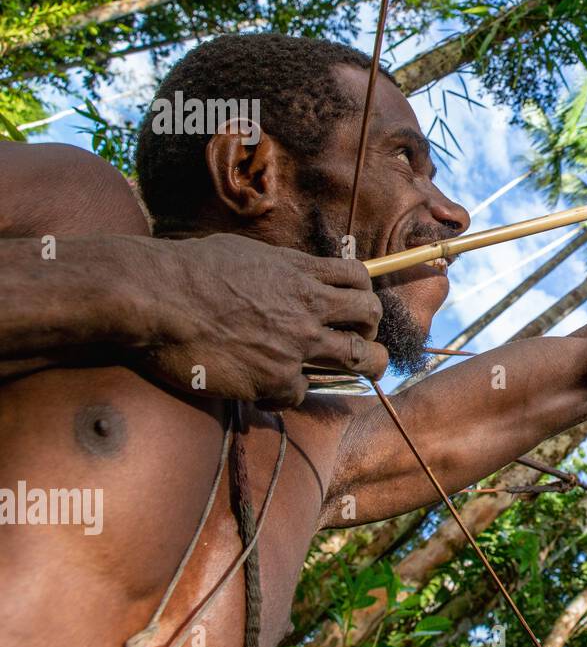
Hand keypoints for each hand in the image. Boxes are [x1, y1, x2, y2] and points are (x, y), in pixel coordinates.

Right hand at [144, 233, 387, 408]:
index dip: (363, 292)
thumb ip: (277, 268)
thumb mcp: (244, 253)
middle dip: (372, 329)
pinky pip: (301, 392)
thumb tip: (286, 274)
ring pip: (359, 358)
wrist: (156, 297)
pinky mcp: (276, 378)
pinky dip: (286, 393)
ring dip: (365, 366)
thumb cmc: (186, 269)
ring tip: (364, 373)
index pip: (358, 277)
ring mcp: (297, 344)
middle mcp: (308, 306)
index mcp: (300, 272)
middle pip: (370, 316)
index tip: (356, 305)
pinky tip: (267, 390)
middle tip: (364, 340)